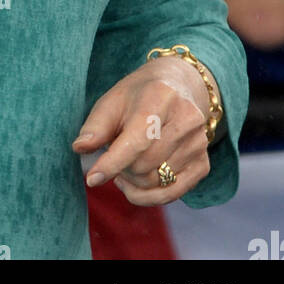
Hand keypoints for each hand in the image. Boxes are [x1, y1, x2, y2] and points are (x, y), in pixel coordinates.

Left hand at [72, 55, 216, 205]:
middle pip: (144, 165)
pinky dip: (149, 196)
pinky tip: (136, 183)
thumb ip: (96, 126)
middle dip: (120, 169)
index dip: (112, 163)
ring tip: (124, 166)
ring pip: (156, 182)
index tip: (91, 179)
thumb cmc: (139, 95)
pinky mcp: (203, 163)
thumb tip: (80, 148)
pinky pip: (172, 193)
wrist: (180, 87)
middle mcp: (187, 120)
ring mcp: (199, 143)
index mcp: (161, 96)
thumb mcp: (113, 100)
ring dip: (132, 182)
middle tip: (112, 157)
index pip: (136, 140)